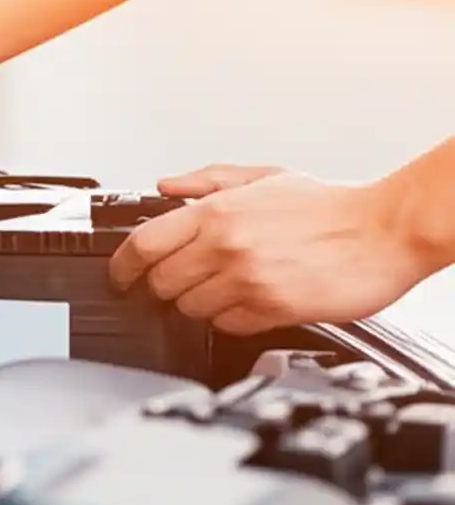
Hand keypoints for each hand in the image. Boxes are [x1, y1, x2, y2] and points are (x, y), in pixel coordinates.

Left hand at [109, 170, 430, 335]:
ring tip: (229, 285)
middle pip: (160, 283)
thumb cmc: (328, 207)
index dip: (122, 266)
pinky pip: (225, 327)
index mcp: (217, 212)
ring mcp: (246, 282)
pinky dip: (230, 319)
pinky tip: (251, 300)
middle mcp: (225, 247)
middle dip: (166, 284)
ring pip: (189, 309)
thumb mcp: (263, 178)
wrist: (384, 233)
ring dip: (200, 302)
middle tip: (186, 277)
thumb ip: (206, 181)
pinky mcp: (269, 311)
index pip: (142, 245)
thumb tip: (165, 187)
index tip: (121, 275)